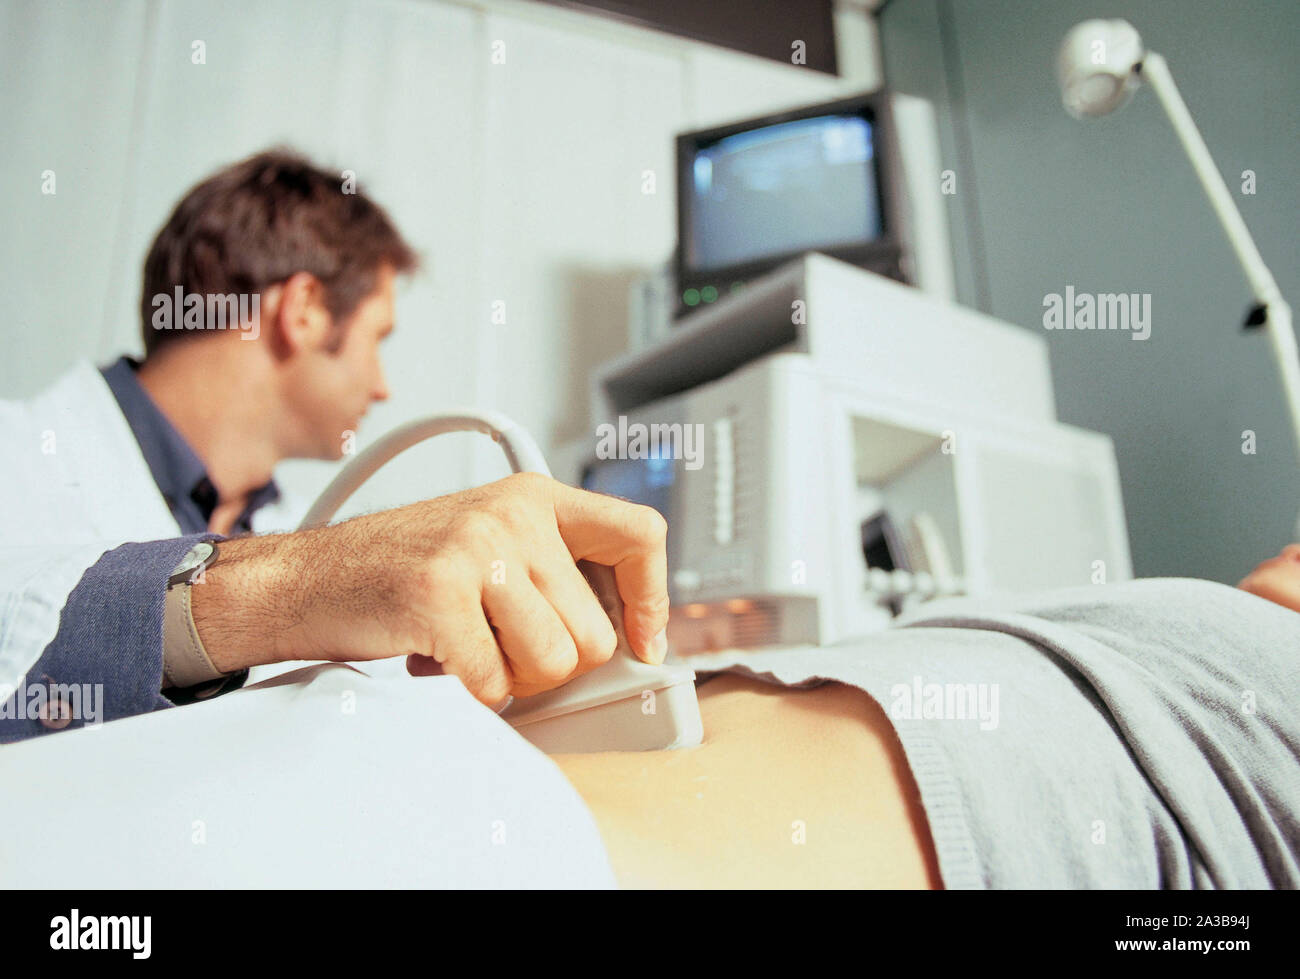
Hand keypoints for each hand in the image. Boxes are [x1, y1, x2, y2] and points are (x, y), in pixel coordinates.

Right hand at [192, 472, 670, 704]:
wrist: (302, 580)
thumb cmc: (398, 572)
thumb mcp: (487, 542)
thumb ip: (550, 568)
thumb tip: (625, 632)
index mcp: (534, 496)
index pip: (639, 534)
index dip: (653, 598)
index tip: (643, 640)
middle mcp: (513, 513)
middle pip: (596, 632)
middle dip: (554, 663)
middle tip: (503, 650)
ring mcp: (477, 550)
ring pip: (555, 662)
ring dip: (512, 678)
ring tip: (468, 648)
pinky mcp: (440, 595)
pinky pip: (497, 682)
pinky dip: (470, 692)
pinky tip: (439, 658)